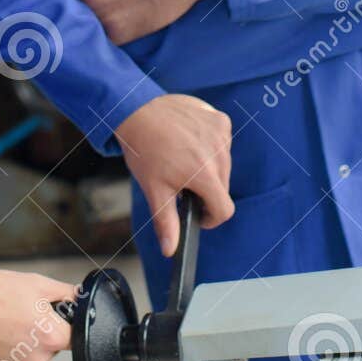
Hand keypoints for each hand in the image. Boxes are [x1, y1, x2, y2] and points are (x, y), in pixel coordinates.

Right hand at [0, 270, 75, 360]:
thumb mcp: (34, 282)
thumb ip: (65, 292)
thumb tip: (80, 296)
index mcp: (51, 336)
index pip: (74, 333)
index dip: (64, 319)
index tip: (53, 311)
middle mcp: (38, 359)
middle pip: (53, 345)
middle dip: (43, 329)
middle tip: (23, 310)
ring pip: (33, 354)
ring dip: (26, 341)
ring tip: (6, 320)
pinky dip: (10, 350)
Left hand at [115, 94, 233, 255]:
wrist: (137, 110)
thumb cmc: (144, 151)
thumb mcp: (154, 190)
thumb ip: (167, 222)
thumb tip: (170, 250)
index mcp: (205, 174)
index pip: (224, 209)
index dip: (211, 218)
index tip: (198, 214)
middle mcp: (219, 153)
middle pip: (223, 187)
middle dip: (206, 191)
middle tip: (182, 183)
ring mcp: (221, 133)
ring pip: (224, 165)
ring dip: (209, 168)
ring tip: (183, 160)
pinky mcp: (219, 119)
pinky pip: (222, 142)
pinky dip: (210, 146)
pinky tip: (189, 141)